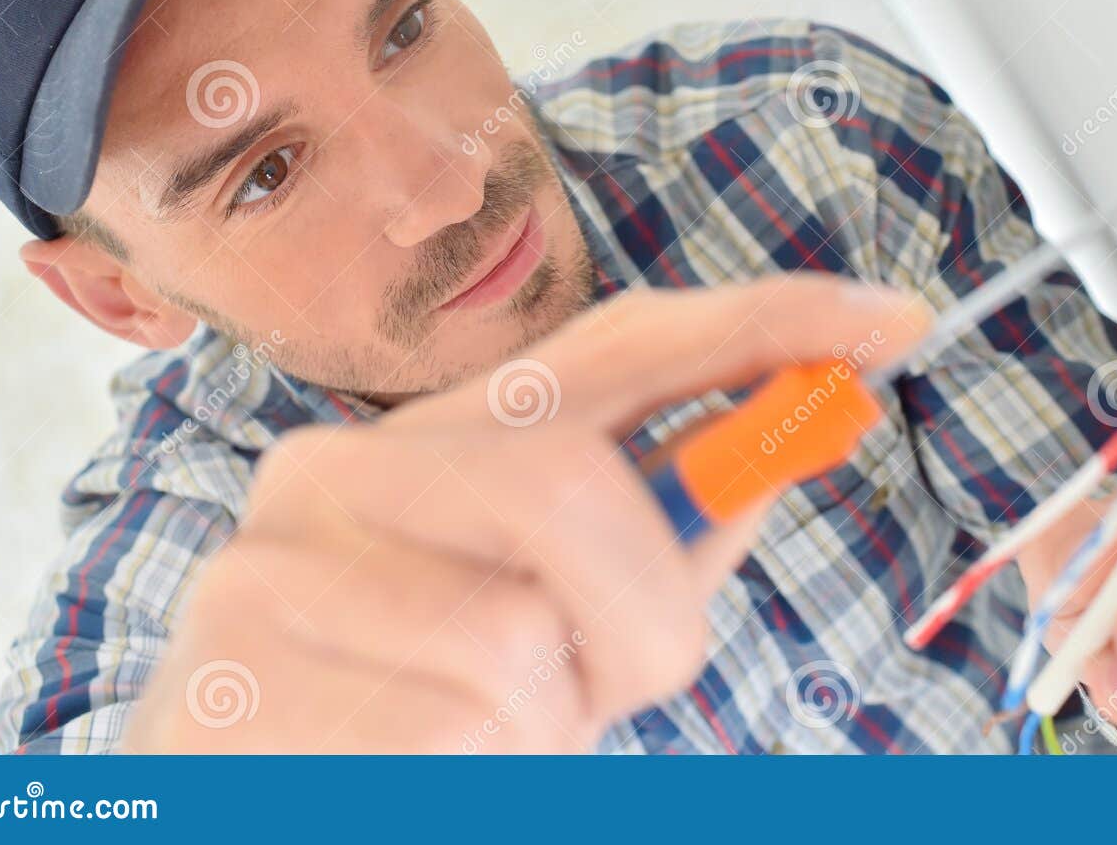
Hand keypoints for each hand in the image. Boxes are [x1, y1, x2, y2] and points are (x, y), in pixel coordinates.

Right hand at [122, 275, 928, 751]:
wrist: (233, 795)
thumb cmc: (412, 715)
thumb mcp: (553, 624)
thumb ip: (656, 537)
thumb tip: (781, 451)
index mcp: (428, 439)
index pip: (614, 345)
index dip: (760, 324)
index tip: (885, 321)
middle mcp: (338, 468)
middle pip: (574, 485)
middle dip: (647, 615)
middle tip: (612, 687)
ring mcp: (273, 560)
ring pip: (520, 636)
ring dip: (546, 724)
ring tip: (476, 736)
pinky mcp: (232, 666)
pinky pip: (452, 728)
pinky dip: (476, 777)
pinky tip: (406, 769)